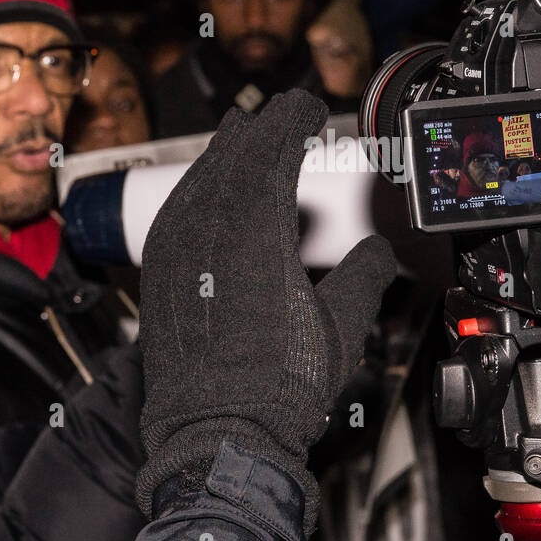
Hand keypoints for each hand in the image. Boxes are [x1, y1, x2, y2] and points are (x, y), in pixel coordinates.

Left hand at [133, 90, 397, 536]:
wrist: (216, 432)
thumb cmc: (279, 386)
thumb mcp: (341, 326)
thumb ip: (364, 276)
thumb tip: (381, 254)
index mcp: (259, 231)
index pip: (274, 149)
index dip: (294, 120)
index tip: (312, 107)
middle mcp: (210, 229)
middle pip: (235, 154)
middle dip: (263, 127)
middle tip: (287, 113)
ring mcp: (177, 247)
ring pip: (202, 176)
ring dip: (228, 151)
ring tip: (247, 135)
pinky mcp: (160, 269)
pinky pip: (178, 206)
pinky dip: (200, 185)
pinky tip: (211, 186)